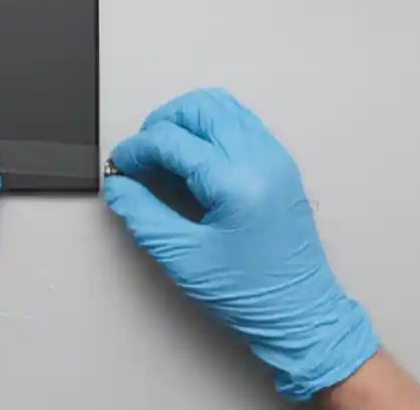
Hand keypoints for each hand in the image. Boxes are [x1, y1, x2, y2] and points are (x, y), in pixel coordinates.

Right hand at [104, 89, 377, 401]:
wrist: (300, 313)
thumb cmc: (251, 294)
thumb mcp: (182, 258)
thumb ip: (142, 214)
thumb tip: (118, 185)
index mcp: (236, 183)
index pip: (171, 139)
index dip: (135, 149)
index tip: (120, 166)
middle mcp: (260, 159)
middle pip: (198, 107)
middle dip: (160, 123)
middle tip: (141, 155)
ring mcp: (274, 157)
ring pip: (221, 106)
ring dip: (186, 120)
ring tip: (165, 154)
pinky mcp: (279, 163)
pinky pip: (240, 121)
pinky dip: (210, 127)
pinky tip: (194, 159)